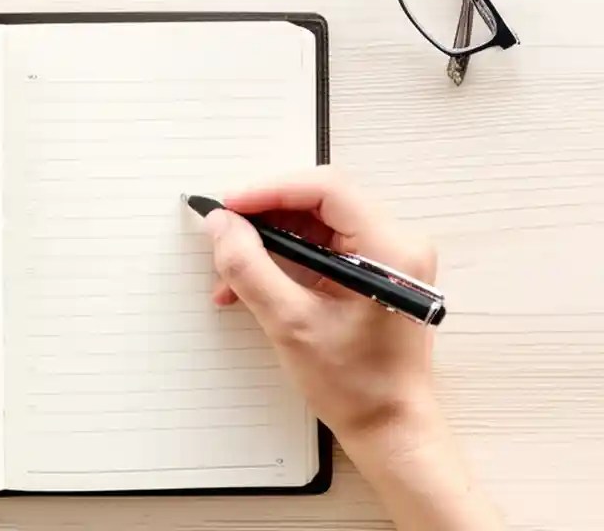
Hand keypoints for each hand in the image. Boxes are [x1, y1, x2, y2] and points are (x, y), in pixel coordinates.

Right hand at [200, 167, 501, 529]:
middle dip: (264, 215)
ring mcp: (386, 257)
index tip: (228, 207)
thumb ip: (249, 267)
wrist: (389, 427)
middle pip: (319, 201)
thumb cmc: (357, 386)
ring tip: (231, 271)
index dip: (269, 191)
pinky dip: (282, 258)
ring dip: (268, 241)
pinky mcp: (371, 272)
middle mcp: (396, 244)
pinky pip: (320, 246)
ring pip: (314, 223)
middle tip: (223, 232)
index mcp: (390, 249)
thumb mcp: (290, 323)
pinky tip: (251, 284)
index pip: (325, 189)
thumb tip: (222, 226)